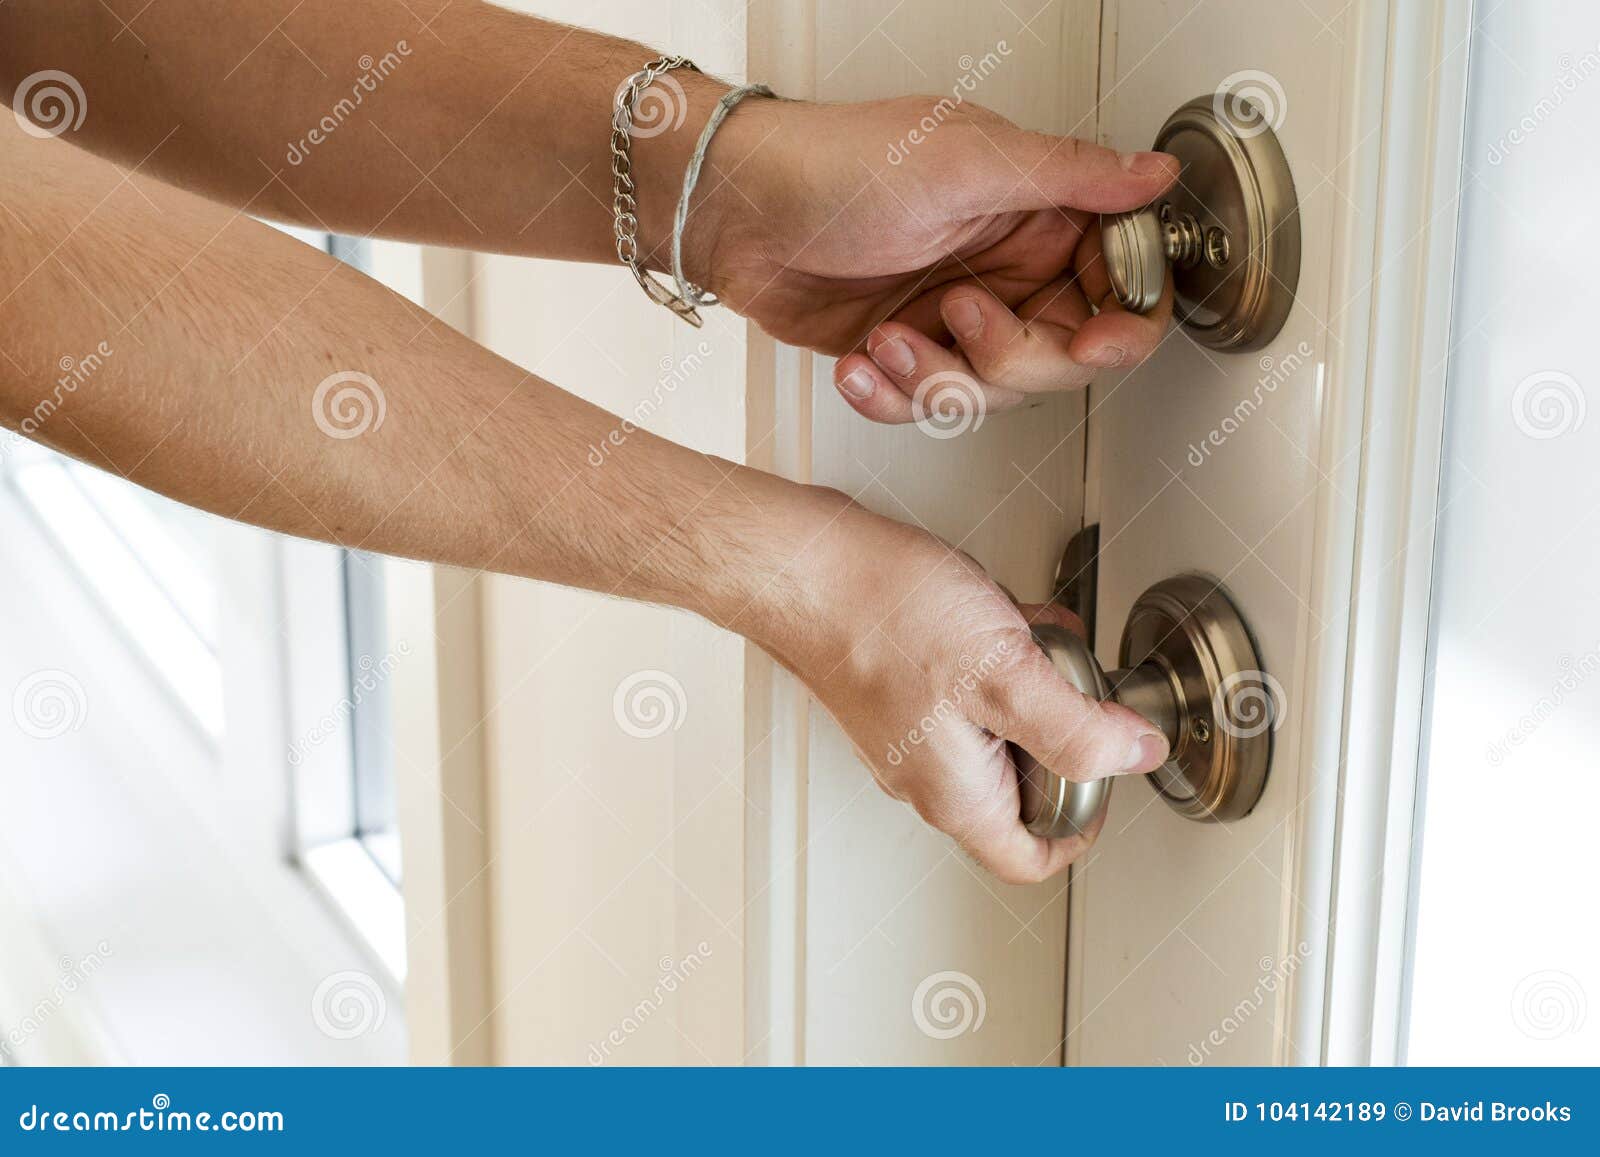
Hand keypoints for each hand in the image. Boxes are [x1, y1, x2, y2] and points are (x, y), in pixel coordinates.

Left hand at [690, 94, 1178, 424]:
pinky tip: (858, 363)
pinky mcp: (909, 354)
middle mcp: (1008, 271)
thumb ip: (1070, 174)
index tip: (1096, 342)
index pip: (1121, 285)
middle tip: (958, 316)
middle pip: (1063, 359)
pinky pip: (927, 407)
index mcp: (1039, 216)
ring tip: (885, 338)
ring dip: (935, 380)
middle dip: (1008, 359)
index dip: (1123, 325)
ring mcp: (957, 318)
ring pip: (993, 395)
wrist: (736, 210)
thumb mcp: (965, 160)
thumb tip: (1155, 173)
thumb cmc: (836, 165)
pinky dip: (890, 397)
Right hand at [747, 489, 1170, 883]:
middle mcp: (927, 777)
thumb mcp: (1009, 675)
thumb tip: (1135, 756)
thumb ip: (1080, 729)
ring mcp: (908, 735)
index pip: (1029, 860)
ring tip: (1037, 643)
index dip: (1082, 831)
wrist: (805, 567)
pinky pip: (967, 693)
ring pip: (996, 733)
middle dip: (1061, 737)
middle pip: (1019, 792)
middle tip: (1075, 690)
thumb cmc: (883, 618)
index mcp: (956, 796)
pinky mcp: (897, 691)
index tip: (1108, 784)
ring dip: (1031, 689)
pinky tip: (1004, 616)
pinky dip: (997, 659)